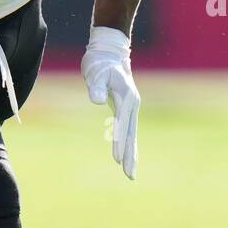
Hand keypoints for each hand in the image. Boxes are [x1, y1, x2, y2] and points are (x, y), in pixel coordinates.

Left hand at [81, 26, 139, 179]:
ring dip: (131, 153)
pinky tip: (126, 155)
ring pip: (131, 134)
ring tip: (130, 172)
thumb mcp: (95, 72)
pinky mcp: (125, 108)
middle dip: (130, 156)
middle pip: (131, 135)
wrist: (109, 51)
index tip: (118, 160)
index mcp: (126, 98)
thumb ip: (96, 86)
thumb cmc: (100, 62)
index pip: (122, 125)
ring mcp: (130, 107)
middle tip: (130, 176)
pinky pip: (127, 130)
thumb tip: (96, 100)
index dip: (120, 143)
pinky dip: (127, 144)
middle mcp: (131, 105)